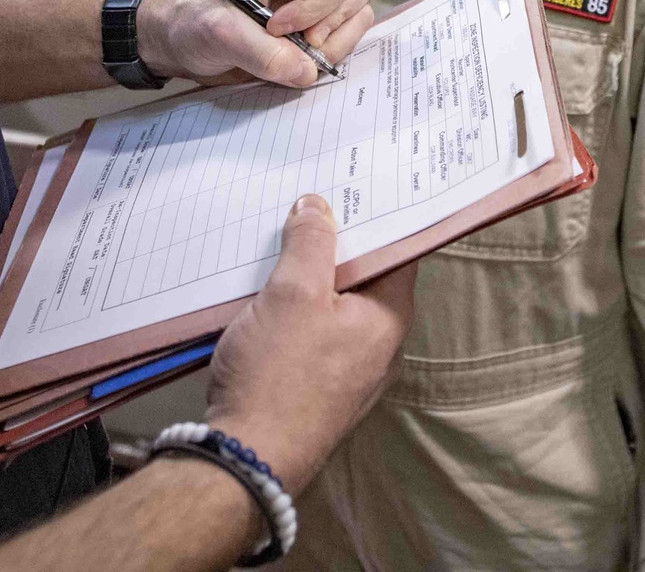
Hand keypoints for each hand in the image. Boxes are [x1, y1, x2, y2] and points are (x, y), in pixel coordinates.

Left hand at [136, 0, 381, 86]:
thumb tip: (307, 72)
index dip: (314, 12)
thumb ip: (263, 53)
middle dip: (339, 22)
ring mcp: (314, 5)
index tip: (278, 31)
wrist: (178, 41)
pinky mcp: (313, 31)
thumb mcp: (219, 33)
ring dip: (338, 42)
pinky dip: (333, 55)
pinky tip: (299, 64)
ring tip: (299, 57)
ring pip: (360, 13)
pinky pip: (345, 38)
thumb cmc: (191, 22)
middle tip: (305, 44)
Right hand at [205, 193, 415, 494]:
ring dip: (308, 275)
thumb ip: (311, 244)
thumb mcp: (293, 293)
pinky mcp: (315, 386)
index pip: (397, 251)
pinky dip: (294, 307)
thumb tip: (318, 207)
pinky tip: (264, 292)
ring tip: (281, 241)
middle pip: (362, 276)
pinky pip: (312, 331)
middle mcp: (377, 346)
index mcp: (387, 319)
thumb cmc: (279, 378)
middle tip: (308, 203)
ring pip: (334, 304)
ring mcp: (347, 370)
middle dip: (334, 242)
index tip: (355, 184)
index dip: (378, 216)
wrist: (247, 461)